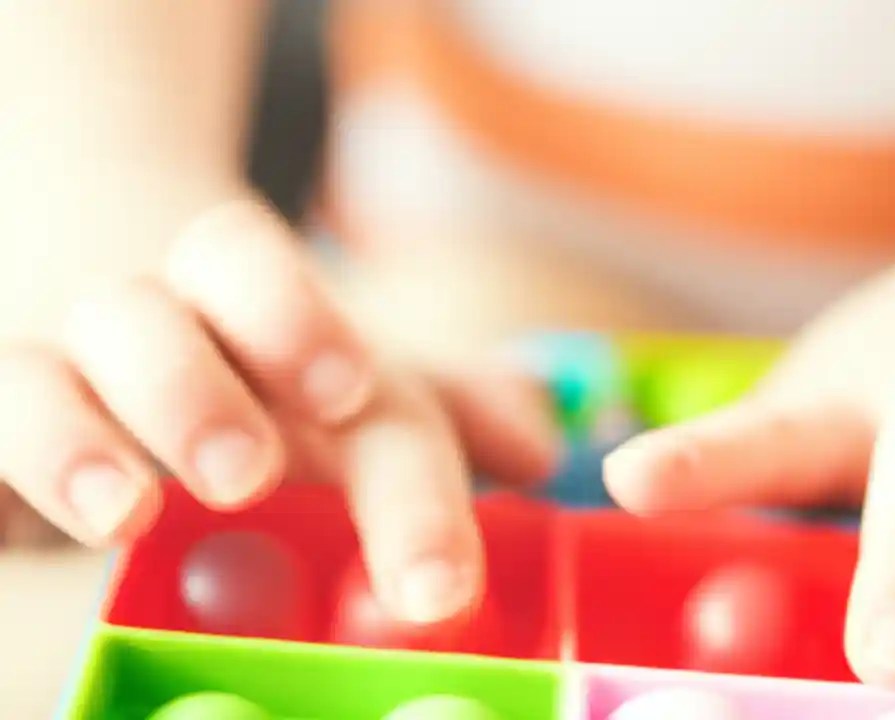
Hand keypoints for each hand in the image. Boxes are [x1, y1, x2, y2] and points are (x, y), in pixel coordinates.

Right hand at [0, 197, 559, 624]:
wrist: (86, 264)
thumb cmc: (245, 355)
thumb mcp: (344, 385)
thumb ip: (435, 410)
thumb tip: (539, 449)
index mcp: (275, 302)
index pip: (346, 359)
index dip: (395, 467)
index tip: (435, 579)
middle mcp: (174, 306)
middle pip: (212, 287)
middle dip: (241, 365)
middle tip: (257, 470)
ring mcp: (66, 348)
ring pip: (70, 361)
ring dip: (99, 432)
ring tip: (129, 512)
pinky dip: (5, 464)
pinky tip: (16, 518)